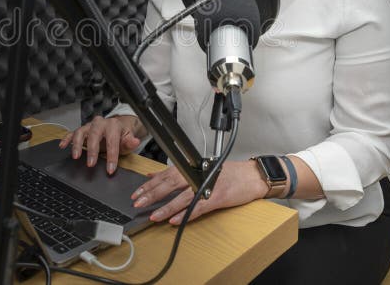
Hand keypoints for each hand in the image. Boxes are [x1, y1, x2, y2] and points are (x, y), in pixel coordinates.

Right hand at [58, 115, 140, 173]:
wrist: (116, 127)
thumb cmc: (121, 135)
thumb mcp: (128, 140)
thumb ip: (130, 142)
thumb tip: (135, 141)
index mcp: (113, 125)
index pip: (112, 141)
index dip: (111, 156)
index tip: (110, 169)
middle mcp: (100, 123)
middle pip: (94, 135)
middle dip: (92, 150)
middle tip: (91, 164)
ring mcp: (90, 126)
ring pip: (81, 132)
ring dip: (77, 144)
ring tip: (75, 156)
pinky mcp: (82, 130)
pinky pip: (72, 132)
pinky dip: (67, 138)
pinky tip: (63, 146)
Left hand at [131, 161, 267, 224]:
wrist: (252, 176)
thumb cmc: (229, 173)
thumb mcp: (202, 169)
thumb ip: (179, 173)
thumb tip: (155, 175)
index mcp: (193, 168)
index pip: (167, 174)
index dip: (150, 183)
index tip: (137, 192)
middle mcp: (198, 175)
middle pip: (170, 183)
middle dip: (153, 193)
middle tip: (138, 202)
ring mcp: (207, 186)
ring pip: (182, 197)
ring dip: (166, 207)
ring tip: (153, 215)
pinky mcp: (217, 198)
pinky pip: (198, 208)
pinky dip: (186, 214)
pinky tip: (175, 220)